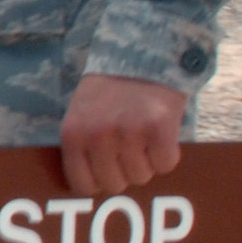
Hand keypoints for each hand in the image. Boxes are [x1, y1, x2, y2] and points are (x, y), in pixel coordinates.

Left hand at [60, 73, 185, 194]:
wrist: (144, 54)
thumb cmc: (110, 91)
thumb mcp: (81, 114)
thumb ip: (81, 147)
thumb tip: (90, 188)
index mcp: (74, 133)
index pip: (83, 186)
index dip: (99, 181)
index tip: (108, 170)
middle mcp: (98, 135)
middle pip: (115, 185)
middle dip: (124, 172)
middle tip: (130, 148)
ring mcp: (128, 131)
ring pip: (142, 176)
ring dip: (147, 162)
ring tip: (144, 135)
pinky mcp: (158, 127)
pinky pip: (165, 164)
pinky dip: (168, 154)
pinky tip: (160, 134)